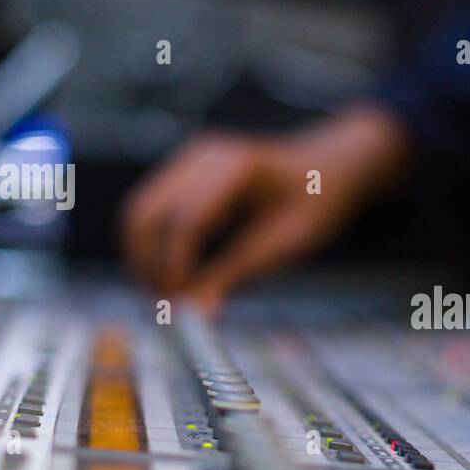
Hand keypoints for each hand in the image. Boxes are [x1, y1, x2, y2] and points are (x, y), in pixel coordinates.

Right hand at [122, 104, 408, 313]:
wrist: (330, 169)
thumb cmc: (317, 202)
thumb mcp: (284, 244)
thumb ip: (235, 274)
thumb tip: (194, 313)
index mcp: (235, 168)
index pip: (185, 222)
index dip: (176, 269)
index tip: (179, 307)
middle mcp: (203, 156)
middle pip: (145, 214)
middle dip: (148, 264)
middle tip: (164, 306)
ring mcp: (189, 160)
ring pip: (139, 213)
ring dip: (143, 257)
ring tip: (166, 295)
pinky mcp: (184, 173)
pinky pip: (152, 211)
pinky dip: (153, 245)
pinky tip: (174, 275)